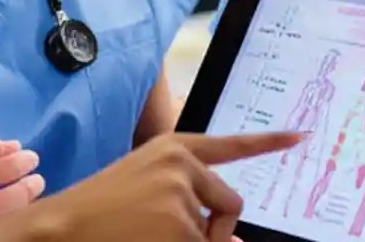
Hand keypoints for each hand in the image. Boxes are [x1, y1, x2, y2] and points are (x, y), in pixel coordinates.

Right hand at [0, 130, 302, 241]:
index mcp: (173, 148)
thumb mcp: (147, 188)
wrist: (63, 226)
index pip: (231, 144)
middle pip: (231, 204)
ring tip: (144, 234)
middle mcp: (182, 164)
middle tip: (175, 235)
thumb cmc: (101, 210)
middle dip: (216, 231)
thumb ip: (188, 197)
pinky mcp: (180, 225)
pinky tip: (146, 240)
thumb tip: (234, 241)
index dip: (269, 141)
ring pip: (213, 236)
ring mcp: (182, 194)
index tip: (301, 135)